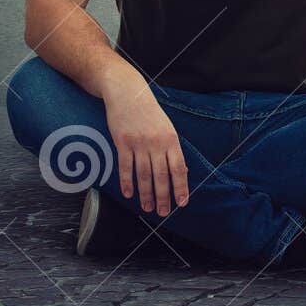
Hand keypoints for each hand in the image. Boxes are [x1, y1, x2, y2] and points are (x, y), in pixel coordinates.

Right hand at [102, 73, 188, 216]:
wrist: (128, 93)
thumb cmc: (149, 112)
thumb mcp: (166, 127)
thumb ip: (172, 149)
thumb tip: (181, 171)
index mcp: (171, 139)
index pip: (179, 168)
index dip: (181, 187)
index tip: (182, 203)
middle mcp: (156, 142)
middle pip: (161, 175)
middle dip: (163, 196)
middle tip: (163, 212)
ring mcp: (139, 143)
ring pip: (144, 174)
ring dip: (146, 194)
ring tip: (147, 208)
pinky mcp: (122, 142)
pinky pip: (125, 167)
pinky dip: (127, 182)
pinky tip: (129, 194)